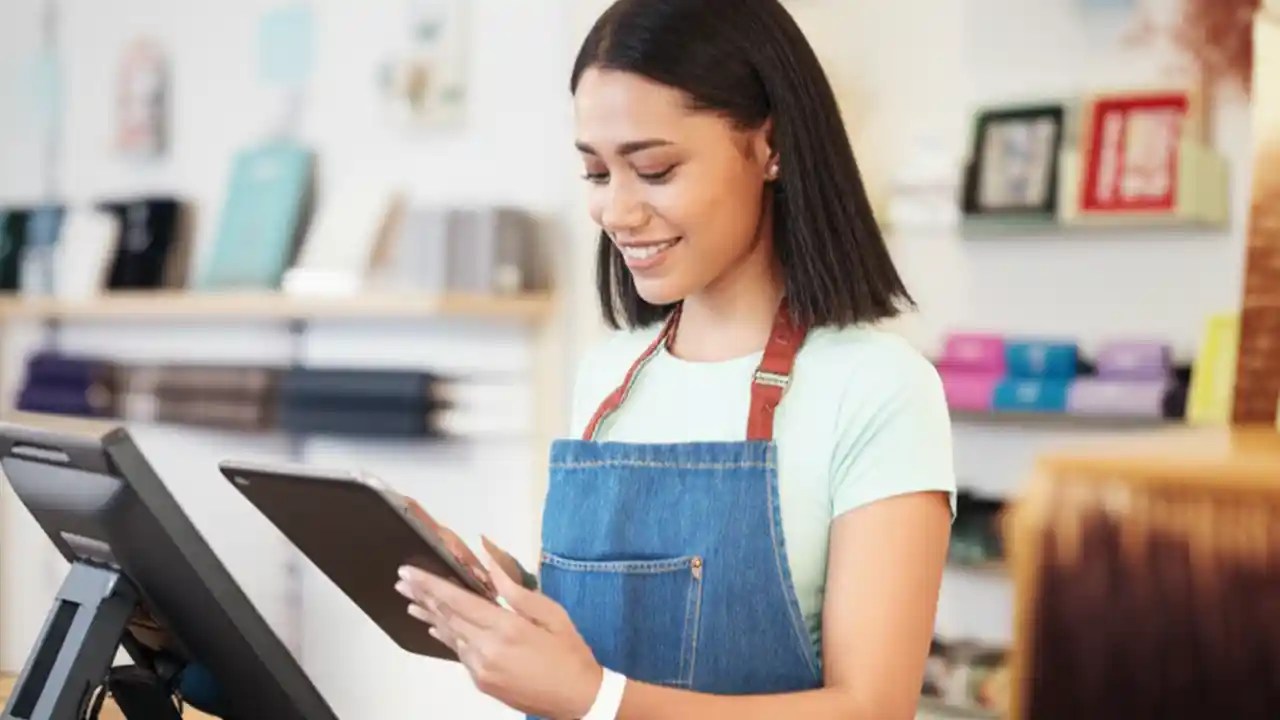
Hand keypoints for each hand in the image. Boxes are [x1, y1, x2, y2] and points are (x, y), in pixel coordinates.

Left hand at [395, 546, 603, 719]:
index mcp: (506, 628)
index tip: (409, 572)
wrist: (577, 699)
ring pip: (449, 637)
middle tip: (401, 582)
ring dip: (429, 616)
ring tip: (410, 602)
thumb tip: (489, 560)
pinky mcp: (481, 682)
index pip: (458, 600)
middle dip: (422, 597)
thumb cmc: (569, 652)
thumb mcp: (551, 613)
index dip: (430, 585)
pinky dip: (447, 636)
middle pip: (446, 617)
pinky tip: (437, 627)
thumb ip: (515, 589)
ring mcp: (481, 669)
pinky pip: (459, 654)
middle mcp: (486, 650)